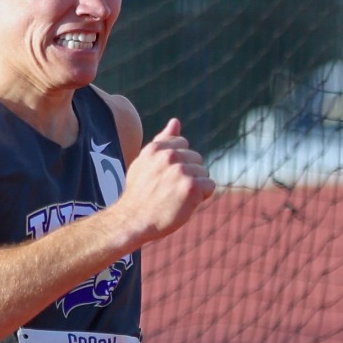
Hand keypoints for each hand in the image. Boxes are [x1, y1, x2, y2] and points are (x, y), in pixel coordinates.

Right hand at [113, 118, 213, 244]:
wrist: (132, 221)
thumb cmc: (139, 194)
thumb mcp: (145, 162)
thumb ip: (162, 141)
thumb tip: (176, 122)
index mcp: (156, 148)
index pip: (183, 145)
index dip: (178, 163)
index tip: (163, 177)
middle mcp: (169, 156)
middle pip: (197, 159)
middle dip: (189, 174)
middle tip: (169, 190)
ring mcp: (181, 171)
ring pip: (204, 174)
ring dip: (195, 187)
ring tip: (175, 198)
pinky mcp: (191, 187)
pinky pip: (209, 186)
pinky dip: (201, 197)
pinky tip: (184, 203)